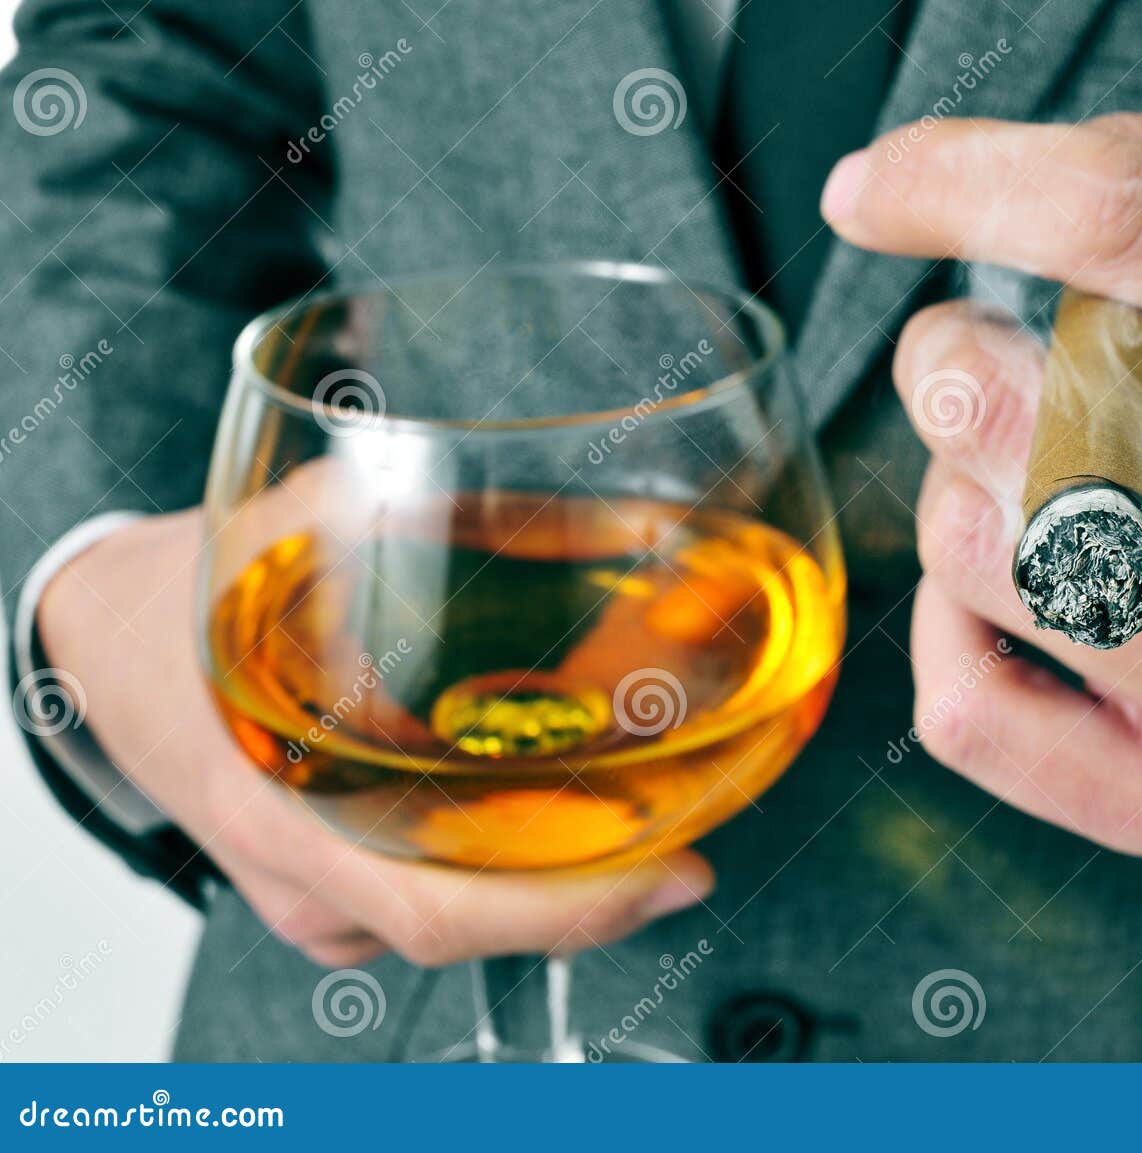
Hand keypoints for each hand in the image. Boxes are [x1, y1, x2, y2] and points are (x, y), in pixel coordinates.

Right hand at [36, 509, 712, 965]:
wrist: (107, 645)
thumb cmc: (179, 606)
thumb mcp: (270, 545)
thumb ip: (380, 519)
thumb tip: (516, 497)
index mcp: (276, 806)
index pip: (436, 907)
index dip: (562, 909)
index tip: (670, 875)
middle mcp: (301, 871)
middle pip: (475, 929)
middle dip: (596, 901)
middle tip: (690, 854)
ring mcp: (313, 888)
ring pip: (456, 918)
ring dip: (559, 883)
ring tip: (650, 824)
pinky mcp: (331, 876)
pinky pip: (431, 895)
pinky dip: (509, 869)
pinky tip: (567, 818)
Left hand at [822, 115, 1141, 864]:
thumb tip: (977, 194)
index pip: (1137, 232)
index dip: (967, 186)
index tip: (874, 191)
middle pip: (1010, 413)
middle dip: (947, 361)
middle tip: (974, 360)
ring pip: (970, 552)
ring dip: (960, 496)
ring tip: (1042, 494)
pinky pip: (962, 706)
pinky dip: (950, 634)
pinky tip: (1022, 608)